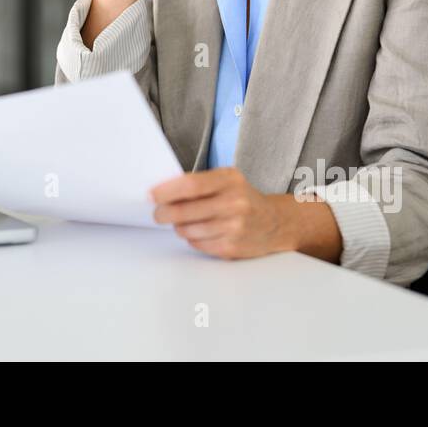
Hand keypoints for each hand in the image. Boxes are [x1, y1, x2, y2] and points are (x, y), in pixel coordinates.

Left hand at [150, 167, 337, 260]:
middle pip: (184, 210)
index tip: (151, 195)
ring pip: (187, 230)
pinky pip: (197, 244)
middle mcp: (234, 203)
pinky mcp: (231, 247)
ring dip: (178, 227)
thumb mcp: (227, 180)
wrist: (276, 223)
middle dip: (164, 213)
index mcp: (230, 180)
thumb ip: (199, 183)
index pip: (190, 184)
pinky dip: (192, 238)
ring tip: (183, 222)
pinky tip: (199, 232)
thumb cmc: (243, 198)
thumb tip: (162, 191)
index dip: (166, 191)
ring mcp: (234, 227)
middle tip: (158, 214)